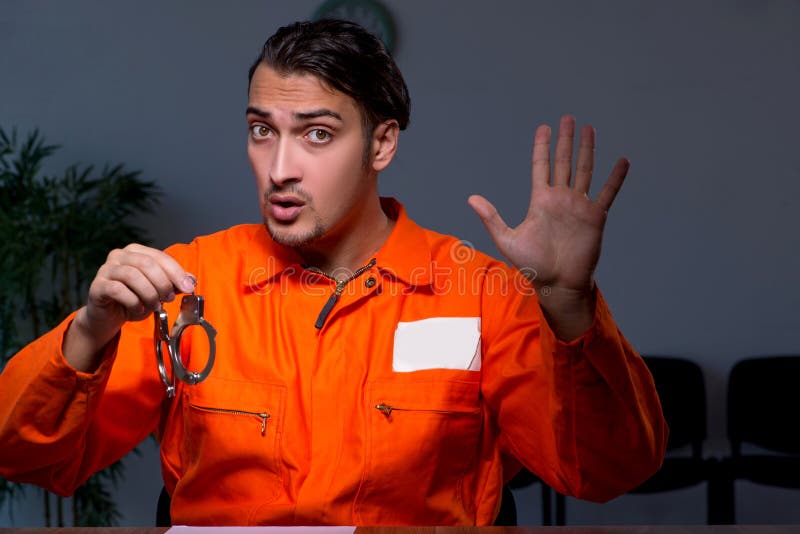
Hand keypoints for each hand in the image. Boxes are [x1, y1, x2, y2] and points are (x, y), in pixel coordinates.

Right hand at [64, 244, 194, 371]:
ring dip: (148, 294)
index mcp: (136, 251)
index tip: (188, 287)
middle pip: (147, 264)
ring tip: (155, 306)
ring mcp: (106, 269)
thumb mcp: (157, 291)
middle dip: (163, 283)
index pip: (160, 257)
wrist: (108, 317)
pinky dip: (133, 302)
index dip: (176, 272)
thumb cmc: (133, 300)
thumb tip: (190, 280)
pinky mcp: (97, 286)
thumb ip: (172, 283)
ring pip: (132, 276)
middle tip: (169, 298)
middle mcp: (119, 255)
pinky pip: (118, 290)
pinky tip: (138, 310)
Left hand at [468, 115, 628, 336]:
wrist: (557, 283)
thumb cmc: (533, 266)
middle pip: (564, 162)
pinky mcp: (595, 217)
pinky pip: (607, 193)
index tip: (544, 127)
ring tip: (589, 129)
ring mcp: (579, 206)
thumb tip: (471, 198)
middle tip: (567, 118)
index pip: (541, 166)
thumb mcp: (507, 239)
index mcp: (541, 201)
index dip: (542, 147)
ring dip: (588, 150)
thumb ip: (491, 218)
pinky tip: (622, 161)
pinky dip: (616, 178)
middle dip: (566, 140)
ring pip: (585, 171)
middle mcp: (561, 199)